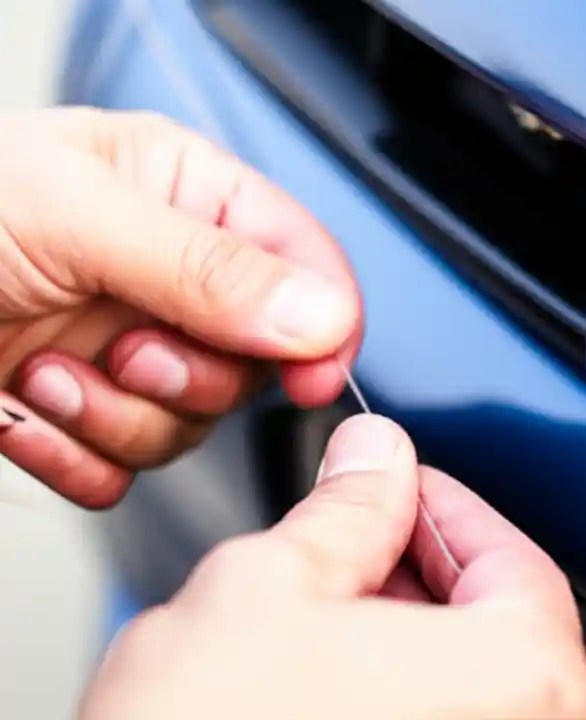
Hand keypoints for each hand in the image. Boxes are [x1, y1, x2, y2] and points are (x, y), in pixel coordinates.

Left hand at [0, 107, 360, 506]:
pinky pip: (127, 471)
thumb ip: (210, 267)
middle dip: (187, 371)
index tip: (308, 373)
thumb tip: (321, 315)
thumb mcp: (70, 216)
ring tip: (44, 370)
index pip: (305, 262)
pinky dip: (74, 457)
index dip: (320, 323)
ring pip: (194, 426)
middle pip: (256, 360)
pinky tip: (19, 411)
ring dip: (116, 415)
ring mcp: (124, 349)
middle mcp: (164, 275)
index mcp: (181, 194)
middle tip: (127, 347)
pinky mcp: (83, 416)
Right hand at [79, 415, 585, 718]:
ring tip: (323, 620)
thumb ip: (346, 509)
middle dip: (420, 571)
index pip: (513, 555)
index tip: (396, 485)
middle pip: (500, 624)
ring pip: (471, 684)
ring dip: (407, 639)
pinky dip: (403, 699)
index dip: (440, 506)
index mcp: (525, 674)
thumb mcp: (265, 589)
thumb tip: (375, 460)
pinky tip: (329, 689)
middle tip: (353, 540)